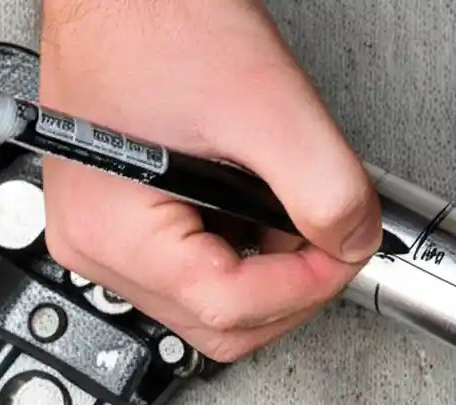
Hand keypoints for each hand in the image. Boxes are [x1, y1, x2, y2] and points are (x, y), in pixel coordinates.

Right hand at [40, 0, 379, 361]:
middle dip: (292, 290)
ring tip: (294, 211)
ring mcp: (106, 237)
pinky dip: (246, 251)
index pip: (233, 310)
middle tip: (330, 238)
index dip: (309, 287)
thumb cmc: (161, 22)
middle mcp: (98, 248)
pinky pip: (197, 269)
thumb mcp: (269, 109)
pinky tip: (263, 207)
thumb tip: (357, 243)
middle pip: (222, 324)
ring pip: (213, 305)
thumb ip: (328, 189)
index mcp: (117, 234)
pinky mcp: (123, 220)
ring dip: (273, 273)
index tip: (347, 249)